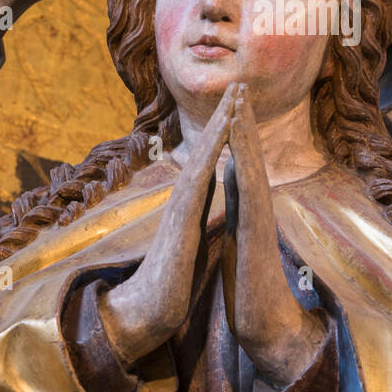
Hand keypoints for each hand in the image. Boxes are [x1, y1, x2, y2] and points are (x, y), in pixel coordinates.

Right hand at [98, 84, 235, 364]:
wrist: (150, 308)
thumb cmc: (175, 279)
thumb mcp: (200, 240)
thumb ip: (210, 219)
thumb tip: (227, 207)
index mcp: (193, 202)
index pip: (212, 158)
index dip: (227, 131)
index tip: (241, 104)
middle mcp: (184, 196)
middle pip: (206, 146)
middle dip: (224, 114)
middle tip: (240, 83)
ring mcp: (180, 204)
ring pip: (202, 155)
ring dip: (218, 124)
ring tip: (234, 96)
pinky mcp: (180, 218)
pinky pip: (198, 178)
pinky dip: (211, 152)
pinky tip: (222, 135)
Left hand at [222, 86, 324, 387]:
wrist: (266, 327)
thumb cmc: (253, 293)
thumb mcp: (239, 248)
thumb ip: (240, 222)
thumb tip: (235, 202)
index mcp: (248, 212)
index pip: (241, 163)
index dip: (237, 132)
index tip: (232, 102)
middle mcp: (257, 209)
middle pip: (250, 154)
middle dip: (244, 118)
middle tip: (240, 83)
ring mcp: (260, 218)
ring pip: (252, 164)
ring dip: (246, 130)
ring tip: (240, 99)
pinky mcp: (256, 231)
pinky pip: (250, 188)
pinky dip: (244, 162)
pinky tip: (236, 141)